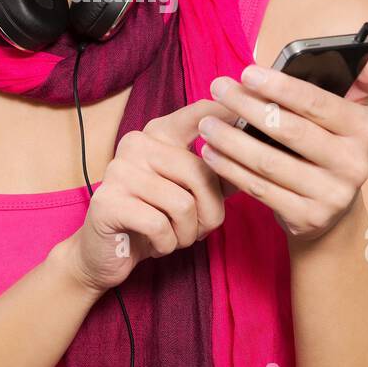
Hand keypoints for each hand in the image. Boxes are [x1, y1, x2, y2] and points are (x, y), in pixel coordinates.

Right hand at [62, 99, 238, 294]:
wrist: (106, 253)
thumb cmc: (156, 218)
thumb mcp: (193, 191)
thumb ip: (222, 170)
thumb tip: (261, 149)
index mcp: (160, 133)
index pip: (199, 114)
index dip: (228, 113)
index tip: (251, 119)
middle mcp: (138, 143)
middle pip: (201, 172)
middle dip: (210, 213)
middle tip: (198, 230)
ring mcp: (119, 170)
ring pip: (183, 204)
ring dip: (187, 233)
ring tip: (174, 237)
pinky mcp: (108, 202)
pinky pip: (159, 225)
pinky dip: (166, 244)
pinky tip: (156, 243)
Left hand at [198, 54, 367, 242]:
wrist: (334, 214)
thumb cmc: (331, 150)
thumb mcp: (351, 117)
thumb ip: (359, 84)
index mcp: (365, 130)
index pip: (318, 103)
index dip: (281, 87)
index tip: (247, 73)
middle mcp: (354, 164)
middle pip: (290, 131)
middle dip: (248, 107)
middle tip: (219, 90)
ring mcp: (331, 195)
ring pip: (269, 162)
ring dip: (231, 140)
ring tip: (206, 123)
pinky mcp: (307, 218)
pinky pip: (260, 189)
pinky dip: (231, 170)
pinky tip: (211, 153)